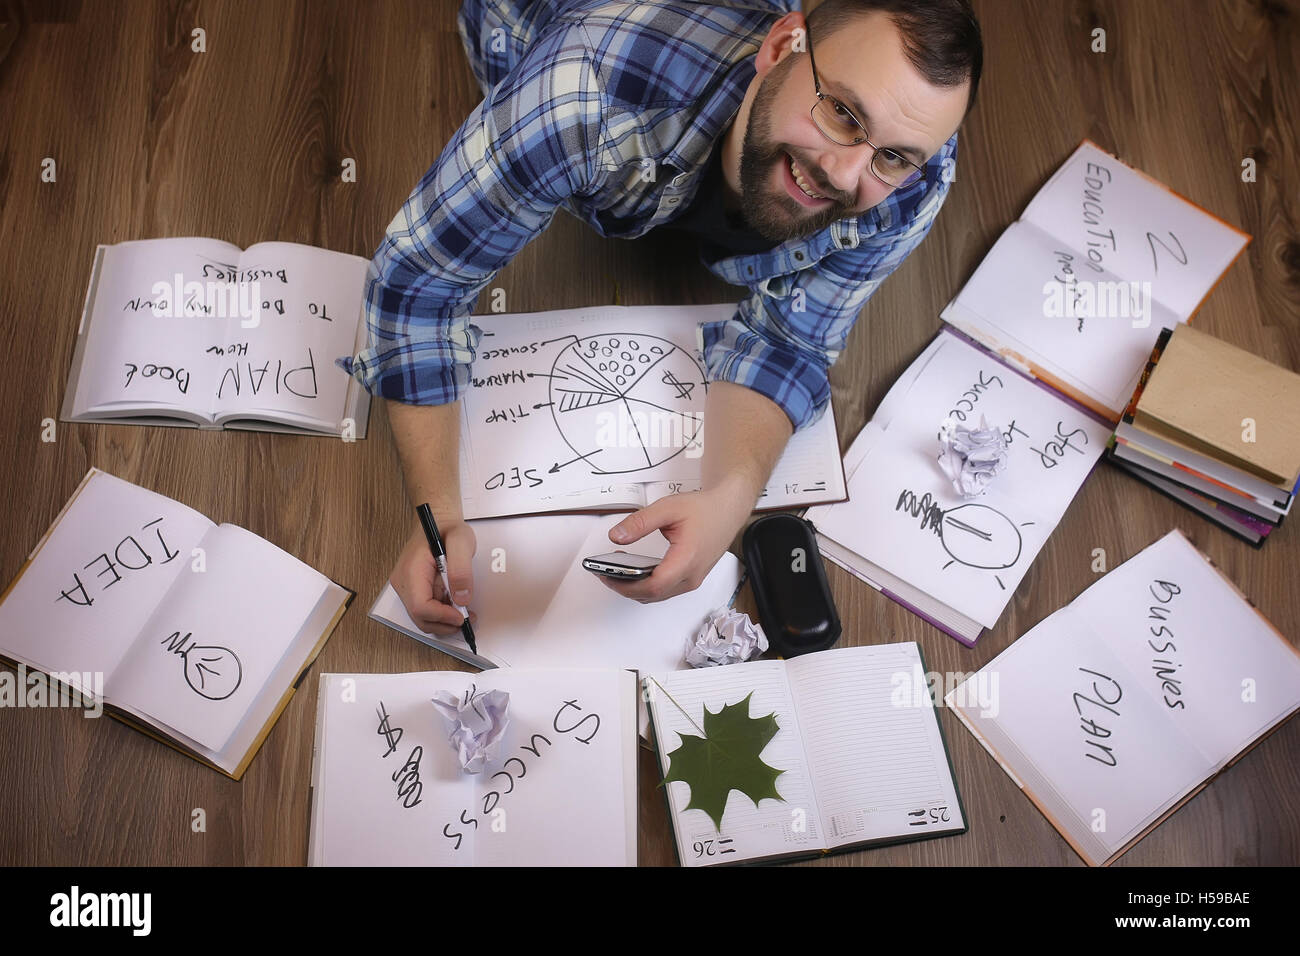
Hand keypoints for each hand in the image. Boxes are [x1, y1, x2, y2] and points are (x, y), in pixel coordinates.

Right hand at [391, 518, 477, 636]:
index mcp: (411, 570)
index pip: (420, 606)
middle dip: (444, 623)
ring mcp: (408, 587)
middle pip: (420, 617)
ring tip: (465, 613)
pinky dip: (442, 614)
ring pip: (423, 618)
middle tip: (467, 619)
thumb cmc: (447, 529)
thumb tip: (462, 598)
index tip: (461, 617)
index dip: (441, 616)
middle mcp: (404, 582)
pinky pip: (427, 610)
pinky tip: (456, 607)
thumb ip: (461, 570)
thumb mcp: (461, 542)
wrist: (438, 521)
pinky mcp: (414, 590)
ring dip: (444, 621)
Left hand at [599, 486, 749, 602]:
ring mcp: (693, 579)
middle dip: (625, 588)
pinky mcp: (691, 578)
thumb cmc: (705, 509)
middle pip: (652, 595)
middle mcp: (691, 576)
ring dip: (635, 588)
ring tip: (616, 572)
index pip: (653, 586)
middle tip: (604, 574)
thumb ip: (640, 523)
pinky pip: (665, 590)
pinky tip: (635, 572)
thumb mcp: (668, 509)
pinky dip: (647, 585)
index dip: (626, 584)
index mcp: (687, 559)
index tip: (607, 575)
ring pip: (658, 596)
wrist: (728, 510)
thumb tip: (617, 537)